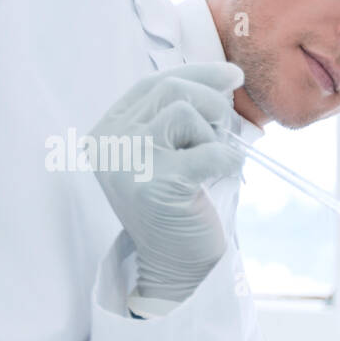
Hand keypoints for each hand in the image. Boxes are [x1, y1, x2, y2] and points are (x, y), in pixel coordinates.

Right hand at [88, 62, 244, 301]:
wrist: (175, 266)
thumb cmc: (180, 206)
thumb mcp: (171, 153)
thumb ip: (182, 116)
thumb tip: (225, 75)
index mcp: (107, 132)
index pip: (152, 83)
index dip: (197, 74)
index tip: (232, 76)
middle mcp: (108, 143)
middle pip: (170, 90)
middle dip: (211, 103)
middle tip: (225, 131)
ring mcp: (128, 162)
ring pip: (185, 112)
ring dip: (213, 134)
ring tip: (214, 162)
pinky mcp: (156, 184)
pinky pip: (208, 150)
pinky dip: (228, 160)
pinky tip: (226, 174)